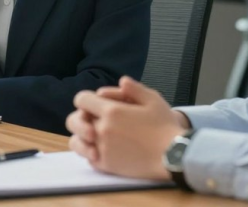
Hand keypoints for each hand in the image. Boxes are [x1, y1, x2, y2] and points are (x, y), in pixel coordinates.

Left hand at [67, 77, 185, 179]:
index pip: (82, 100)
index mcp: (112, 111)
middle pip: (74, 120)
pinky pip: (88, 158)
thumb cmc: (165, 126)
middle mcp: (102, 130)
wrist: (173, 155)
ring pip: (76, 141)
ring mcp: (102, 149)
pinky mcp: (106, 166)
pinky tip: (102, 149)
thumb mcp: (153, 99)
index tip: (96, 102)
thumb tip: (121, 81)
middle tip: (93, 119)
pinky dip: (91, 152)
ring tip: (94, 135)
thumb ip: (134, 88)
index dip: (87, 99)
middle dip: (81, 117)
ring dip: (82, 136)